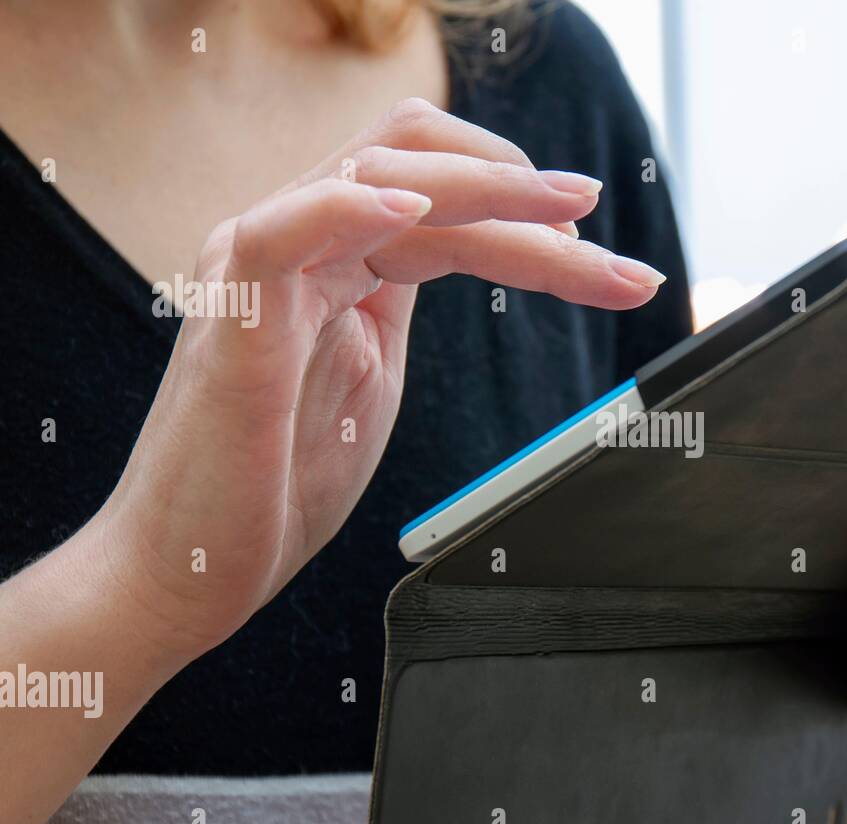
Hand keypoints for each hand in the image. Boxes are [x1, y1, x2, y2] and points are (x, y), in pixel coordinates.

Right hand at [93, 98, 665, 655]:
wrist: (189, 571)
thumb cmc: (274, 487)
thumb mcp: (367, 380)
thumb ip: (396, 310)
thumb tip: (465, 261)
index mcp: (334, 263)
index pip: (443, 207)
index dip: (525, 215)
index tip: (599, 251)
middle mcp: (300, 247)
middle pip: (422, 171)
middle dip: (524, 188)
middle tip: (597, 212)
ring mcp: (263, 272)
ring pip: (377, 177)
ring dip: (485, 188)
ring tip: (564, 218)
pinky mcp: (235, 318)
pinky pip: (286, 230)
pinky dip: (351, 206)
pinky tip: (418, 213)